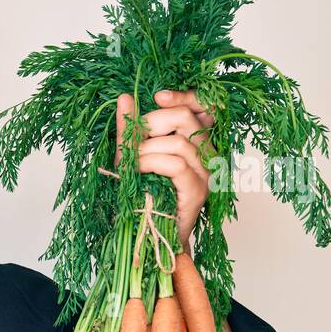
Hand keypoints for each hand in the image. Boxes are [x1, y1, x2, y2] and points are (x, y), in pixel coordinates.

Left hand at [115, 89, 214, 253]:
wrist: (145, 235)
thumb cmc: (140, 195)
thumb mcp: (130, 156)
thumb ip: (130, 129)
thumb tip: (124, 97)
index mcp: (195, 141)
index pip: (203, 107)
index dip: (184, 96)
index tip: (157, 96)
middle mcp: (206, 154)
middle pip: (185, 118)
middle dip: (150, 125)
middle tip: (131, 144)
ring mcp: (205, 174)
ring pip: (179, 143)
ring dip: (145, 150)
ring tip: (131, 164)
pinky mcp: (198, 192)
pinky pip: (177, 166)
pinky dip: (152, 163)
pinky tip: (139, 171)